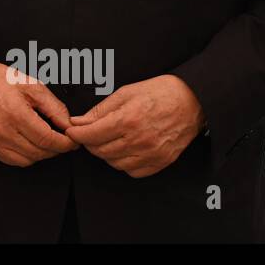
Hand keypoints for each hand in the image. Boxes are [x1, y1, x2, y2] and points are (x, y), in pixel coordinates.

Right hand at [0, 60, 78, 166]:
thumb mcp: (31, 85)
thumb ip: (53, 107)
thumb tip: (68, 125)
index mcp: (15, 114)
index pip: (47, 139)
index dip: (65, 143)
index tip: (72, 141)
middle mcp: (3, 130)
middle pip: (39, 152)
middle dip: (56, 149)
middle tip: (63, 140)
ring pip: (28, 159)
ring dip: (42, 154)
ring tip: (46, 141)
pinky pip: (13, 160)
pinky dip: (26, 156)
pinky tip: (30, 144)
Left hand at [64, 74, 204, 177]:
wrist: (192, 101)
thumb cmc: (160, 93)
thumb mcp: (126, 93)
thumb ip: (100, 110)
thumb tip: (78, 121)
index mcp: (128, 120)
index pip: (91, 135)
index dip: (77, 134)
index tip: (72, 131)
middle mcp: (139, 140)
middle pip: (100, 150)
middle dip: (89, 142)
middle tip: (89, 132)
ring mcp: (151, 154)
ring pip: (114, 163)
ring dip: (105, 152)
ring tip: (108, 138)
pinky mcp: (160, 162)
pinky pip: (132, 171)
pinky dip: (123, 162)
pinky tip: (124, 149)